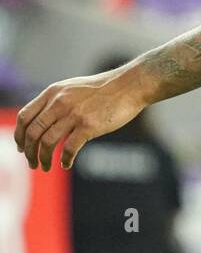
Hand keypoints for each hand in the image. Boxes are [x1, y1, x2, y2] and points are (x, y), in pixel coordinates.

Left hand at [15, 64, 147, 170]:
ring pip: (47, 142)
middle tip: (32, 163)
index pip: (24, 116)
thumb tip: (43, 122)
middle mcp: (59, 102)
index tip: (22, 148)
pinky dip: (65, 159)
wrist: (129, 85)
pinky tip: (66, 163)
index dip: (19, 135)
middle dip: (29, 152)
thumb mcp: (73, 88)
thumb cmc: (103, 89)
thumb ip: (56, 101)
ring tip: (46, 167)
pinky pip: (69, 148)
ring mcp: (74, 114)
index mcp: (53, 92)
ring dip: (43, 159)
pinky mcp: (89, 126)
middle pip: (32, 132)